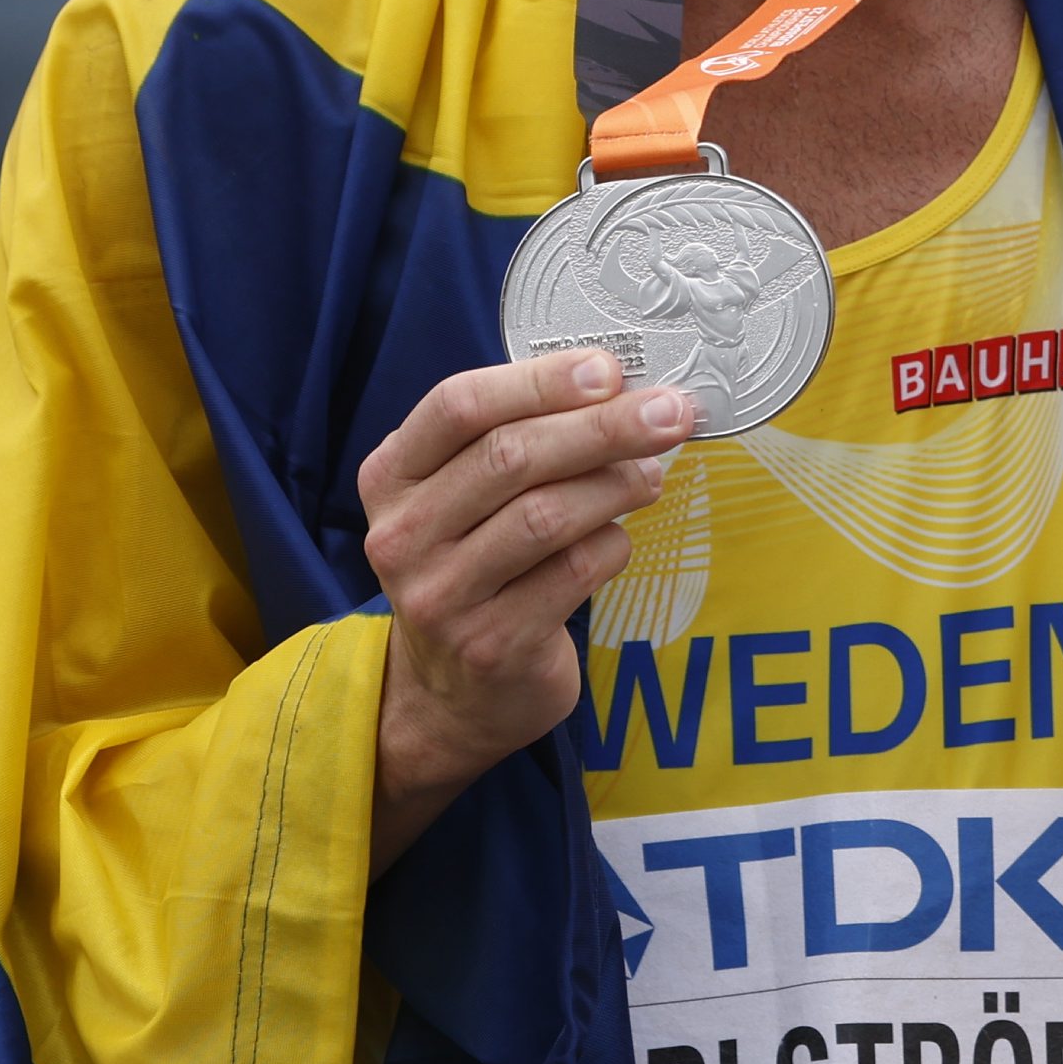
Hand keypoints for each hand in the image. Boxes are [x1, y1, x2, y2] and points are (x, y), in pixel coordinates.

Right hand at [362, 351, 699, 863]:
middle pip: (511, 458)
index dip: (539, 381)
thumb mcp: (465, 499)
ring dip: (616, 484)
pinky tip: (620, 538)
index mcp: (390, 477)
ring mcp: (440, 595)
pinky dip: (612, 545)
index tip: (609, 369)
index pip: (458, 406)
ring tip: (654, 474)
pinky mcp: (491, 644)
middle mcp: (402, 534)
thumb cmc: (475, 568)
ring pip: (546, 516)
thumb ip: (517, 440)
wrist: (452, 694)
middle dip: (604, 427)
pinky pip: (573, 573)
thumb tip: (619, 386)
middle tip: (672, 412)